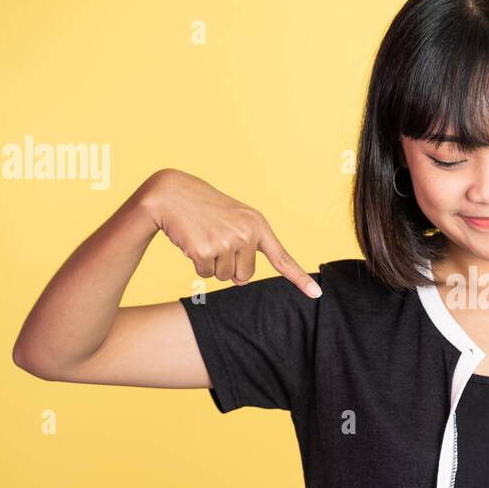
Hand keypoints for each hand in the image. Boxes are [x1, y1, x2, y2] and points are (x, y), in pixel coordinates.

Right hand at [139, 169, 320, 296]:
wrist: (171, 193)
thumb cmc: (204, 208)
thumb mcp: (231, 223)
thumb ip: (244, 250)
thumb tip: (241, 281)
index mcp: (257, 224)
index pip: (282, 257)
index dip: (299, 278)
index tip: (316, 294)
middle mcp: (247, 233)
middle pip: (245, 275)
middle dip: (229, 265)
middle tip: (215, 238)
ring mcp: (227, 242)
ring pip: (225, 277)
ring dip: (211, 263)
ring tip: (203, 236)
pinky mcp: (206, 251)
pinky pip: (206, 274)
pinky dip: (197, 263)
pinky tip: (192, 240)